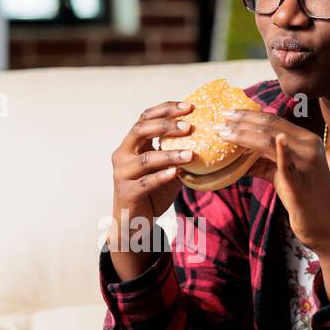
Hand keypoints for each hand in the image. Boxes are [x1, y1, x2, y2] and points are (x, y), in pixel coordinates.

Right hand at [107, 100, 195, 279]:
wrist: (134, 222)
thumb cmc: (152, 192)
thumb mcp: (165, 168)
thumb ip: (176, 153)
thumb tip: (206, 136)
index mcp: (131, 144)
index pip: (145, 117)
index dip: (166, 109)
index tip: (189, 107)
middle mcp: (123, 154)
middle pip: (140, 130)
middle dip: (165, 125)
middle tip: (188, 126)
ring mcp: (122, 174)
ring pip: (146, 159)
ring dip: (170, 154)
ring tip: (191, 154)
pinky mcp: (127, 192)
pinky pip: (146, 182)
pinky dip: (162, 176)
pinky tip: (177, 172)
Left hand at [213, 109, 329, 251]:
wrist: (324, 224)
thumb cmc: (302, 198)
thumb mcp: (282, 174)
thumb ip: (263, 162)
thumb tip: (235, 156)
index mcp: (306, 139)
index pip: (274, 120)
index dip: (249, 114)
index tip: (227, 113)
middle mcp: (309, 146)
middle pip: (270, 126)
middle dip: (241, 122)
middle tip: (219, 120)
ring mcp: (306, 163)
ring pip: (270, 141)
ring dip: (242, 135)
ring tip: (222, 133)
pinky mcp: (301, 181)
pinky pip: (286, 164)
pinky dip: (280, 151)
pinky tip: (276, 140)